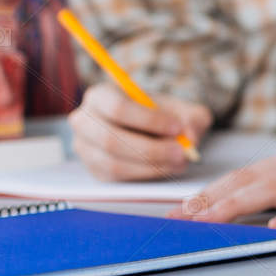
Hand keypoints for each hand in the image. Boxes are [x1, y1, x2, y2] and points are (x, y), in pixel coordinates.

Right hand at [68, 83, 211, 180]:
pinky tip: (166, 168)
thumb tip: (189, 137)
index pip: (118, 108)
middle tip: (181, 151)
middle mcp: (84, 122)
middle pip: (111, 140)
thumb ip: (191, 118)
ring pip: (114, 164)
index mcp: (100, 96)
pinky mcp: (94, 172)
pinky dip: (145, 175)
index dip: (148, 120)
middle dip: (150, 149)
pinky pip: (117, 179)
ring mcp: (85, 150)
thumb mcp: (182, 109)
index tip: (177, 127)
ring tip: (179, 160)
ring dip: (150, 166)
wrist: (152, 129)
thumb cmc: (163, 114)